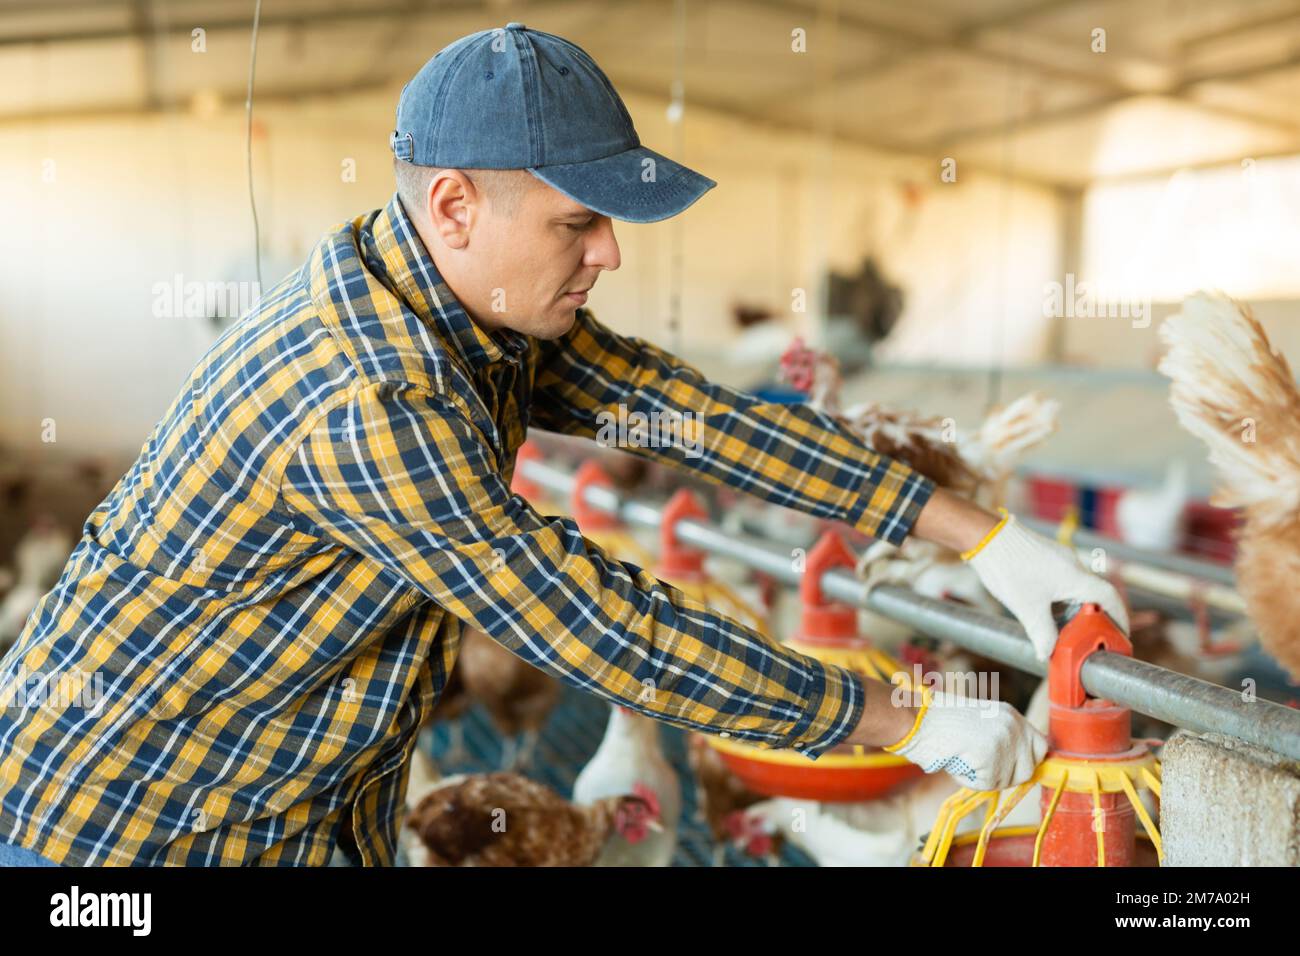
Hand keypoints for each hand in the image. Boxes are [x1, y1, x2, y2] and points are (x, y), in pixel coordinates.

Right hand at [885, 689, 1046, 790]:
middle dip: (1004, 776)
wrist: (913, 717)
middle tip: (978, 767)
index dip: (1026, 762)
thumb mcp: (977, 723)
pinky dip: (967, 779)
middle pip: (1028, 770)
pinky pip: (985, 784)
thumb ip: (999, 740)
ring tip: (961, 758)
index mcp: (1010, 714)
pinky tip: (954, 761)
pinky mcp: (991, 754)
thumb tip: (1017, 767)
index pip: (1041, 746)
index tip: (1010, 769)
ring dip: (983, 778)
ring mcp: (1003, 739)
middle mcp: (1013, 724)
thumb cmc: (936, 722)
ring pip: (1006, 780)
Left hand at [965, 512, 1128, 661]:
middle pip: (1094, 594)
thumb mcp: (1027, 608)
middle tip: (1088, 638)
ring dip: (1074, 608)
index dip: (1120, 617)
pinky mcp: (1047, 556)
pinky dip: (1061, 597)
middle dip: (1094, 617)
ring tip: (1063, 628)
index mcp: (1076, 577)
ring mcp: (1060, 558)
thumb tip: (1048, 653)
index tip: (1120, 634)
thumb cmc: (1008, 568)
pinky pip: (1064, 580)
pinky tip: (1046, 610)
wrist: (986, 537)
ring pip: (1077, 588)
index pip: (1110, 597)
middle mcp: (1073, 565)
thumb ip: (1042, 634)